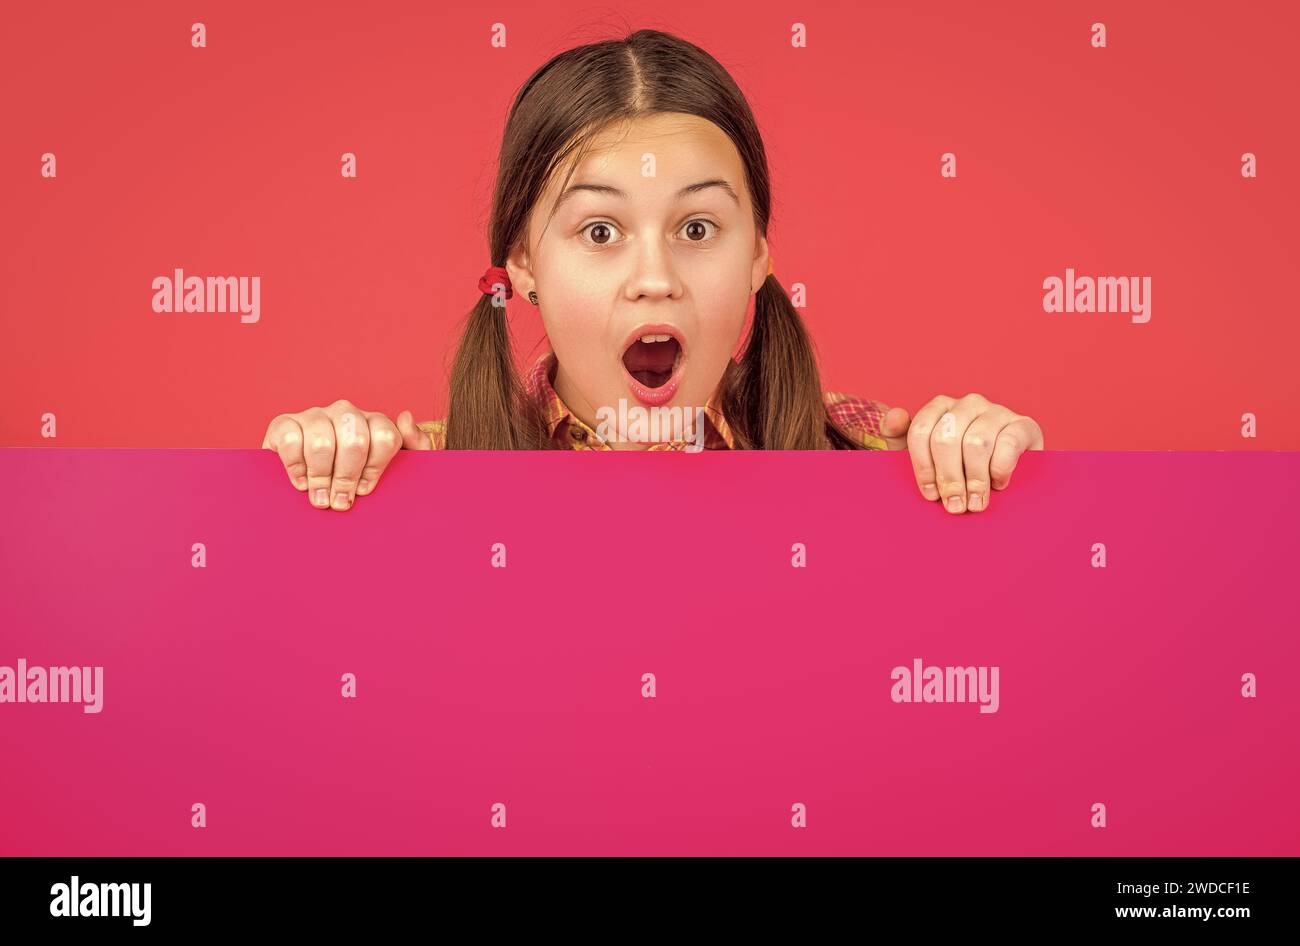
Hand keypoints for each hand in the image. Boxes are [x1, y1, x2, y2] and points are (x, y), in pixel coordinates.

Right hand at [261, 399, 430, 509]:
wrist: (317, 492)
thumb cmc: (360, 483)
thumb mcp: (396, 469)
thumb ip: (416, 447)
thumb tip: (406, 417)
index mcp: (374, 422)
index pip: (385, 437)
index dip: (374, 470)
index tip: (365, 491)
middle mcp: (346, 412)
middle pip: (355, 441)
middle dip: (347, 478)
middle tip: (339, 502)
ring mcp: (315, 415)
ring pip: (322, 442)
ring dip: (321, 477)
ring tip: (320, 498)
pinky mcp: (283, 423)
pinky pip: (290, 438)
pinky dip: (295, 465)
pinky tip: (300, 481)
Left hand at [881, 395, 1043, 513]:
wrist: (1003, 476)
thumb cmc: (957, 467)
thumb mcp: (925, 457)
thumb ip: (899, 439)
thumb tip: (894, 417)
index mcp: (941, 407)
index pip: (921, 431)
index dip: (923, 467)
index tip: (930, 495)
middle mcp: (968, 403)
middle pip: (946, 439)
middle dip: (948, 478)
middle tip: (954, 506)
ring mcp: (997, 411)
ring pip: (976, 443)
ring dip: (975, 480)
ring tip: (975, 503)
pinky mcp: (1024, 425)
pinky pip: (1008, 444)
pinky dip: (1000, 469)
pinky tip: (999, 484)